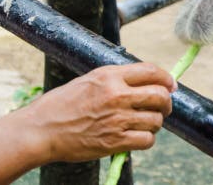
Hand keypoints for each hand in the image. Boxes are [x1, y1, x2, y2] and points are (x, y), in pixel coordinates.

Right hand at [17, 63, 176, 162]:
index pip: (151, 71)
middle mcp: (116, 95)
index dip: (167, 78)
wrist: (41, 130)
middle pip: (159, 95)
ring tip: (145, 123)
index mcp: (110, 76)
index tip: (171, 85)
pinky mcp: (114, 141)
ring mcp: (116, 119)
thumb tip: (148, 81)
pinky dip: (147, 139)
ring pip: (156, 120)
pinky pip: (146, 140)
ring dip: (155, 123)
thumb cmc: (63, 104)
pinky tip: (138, 137)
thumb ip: (118, 78)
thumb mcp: (90, 80)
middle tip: (163, 107)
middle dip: (166, 102)